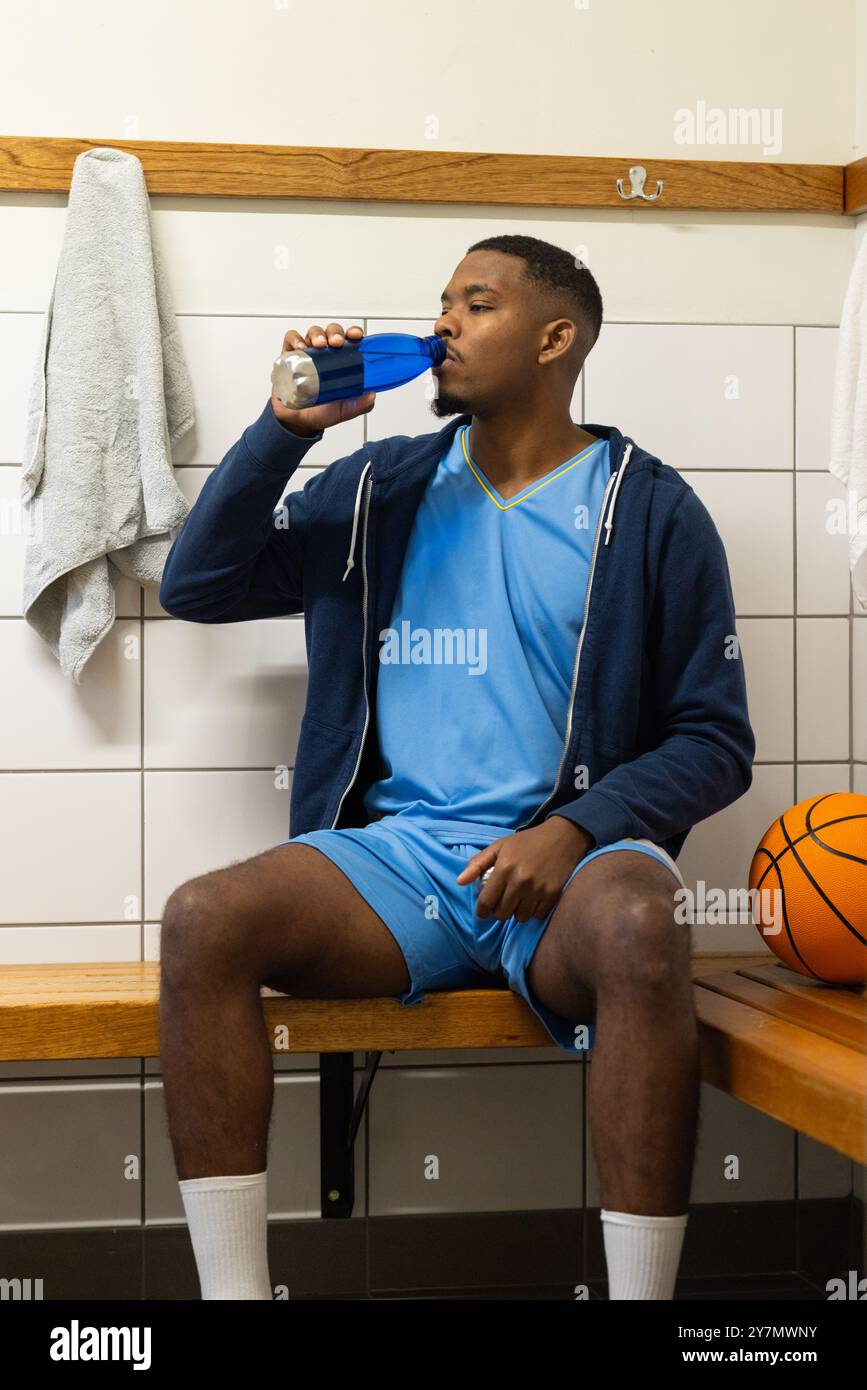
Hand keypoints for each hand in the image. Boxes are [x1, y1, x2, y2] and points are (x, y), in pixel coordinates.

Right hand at [271, 323, 375, 435]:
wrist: (298, 422)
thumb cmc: (322, 412)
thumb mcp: (344, 410)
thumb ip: (359, 405)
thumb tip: (371, 395)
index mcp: (342, 361)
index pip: (350, 340)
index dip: (354, 333)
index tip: (356, 335)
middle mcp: (326, 354)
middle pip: (332, 332)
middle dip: (335, 333)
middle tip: (336, 342)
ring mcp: (308, 353)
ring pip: (314, 332)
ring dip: (318, 334)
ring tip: (319, 345)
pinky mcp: (290, 355)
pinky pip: (291, 339)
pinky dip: (296, 339)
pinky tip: (301, 347)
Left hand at [456, 816, 593, 922]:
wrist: (562, 838)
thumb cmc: (528, 842)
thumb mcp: (500, 846)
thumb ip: (478, 864)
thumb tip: (460, 881)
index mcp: (504, 868)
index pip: (486, 902)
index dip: (482, 910)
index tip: (483, 911)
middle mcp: (520, 881)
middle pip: (502, 914)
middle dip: (499, 911)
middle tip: (502, 902)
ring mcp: (538, 890)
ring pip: (520, 917)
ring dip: (516, 911)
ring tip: (518, 899)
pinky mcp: (552, 895)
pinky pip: (536, 916)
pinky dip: (533, 911)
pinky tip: (532, 899)